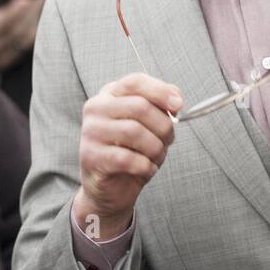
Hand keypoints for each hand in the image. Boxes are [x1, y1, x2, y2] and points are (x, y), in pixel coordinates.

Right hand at [74, 73, 180, 239]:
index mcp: (110, 94)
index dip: (160, 91)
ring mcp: (90, 132)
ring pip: (134, 132)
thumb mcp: (148, 125)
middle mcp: (96, 108)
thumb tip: (176, 98)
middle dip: (163, 126)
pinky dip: (144, 165)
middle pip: (139, 106)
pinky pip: (126, 158)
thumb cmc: (132, 151)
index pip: (135, 82)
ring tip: (156, 157)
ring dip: (155, 148)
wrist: (111, 187)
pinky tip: (146, 169)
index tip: (179, 105)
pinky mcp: (90, 156)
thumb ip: (160, 107)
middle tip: (168, 140)